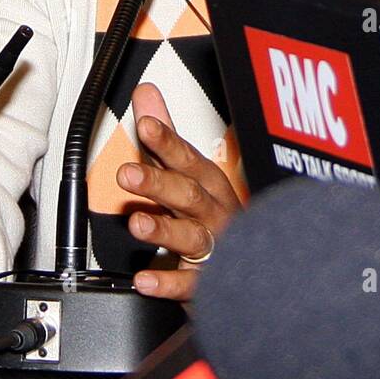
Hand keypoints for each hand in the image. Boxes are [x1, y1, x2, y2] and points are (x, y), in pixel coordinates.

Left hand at [117, 83, 242, 301]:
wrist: (252, 272)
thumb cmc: (214, 216)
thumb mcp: (188, 172)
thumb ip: (165, 136)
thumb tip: (146, 92)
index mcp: (210, 185)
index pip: (188, 158)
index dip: (168, 141)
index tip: (146, 126)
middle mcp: (214, 213)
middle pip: (189, 194)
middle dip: (159, 182)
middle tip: (127, 175)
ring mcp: (214, 249)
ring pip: (191, 236)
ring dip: (164, 229)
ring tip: (137, 223)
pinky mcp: (206, 284)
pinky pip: (188, 285)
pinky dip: (166, 283)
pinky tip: (144, 279)